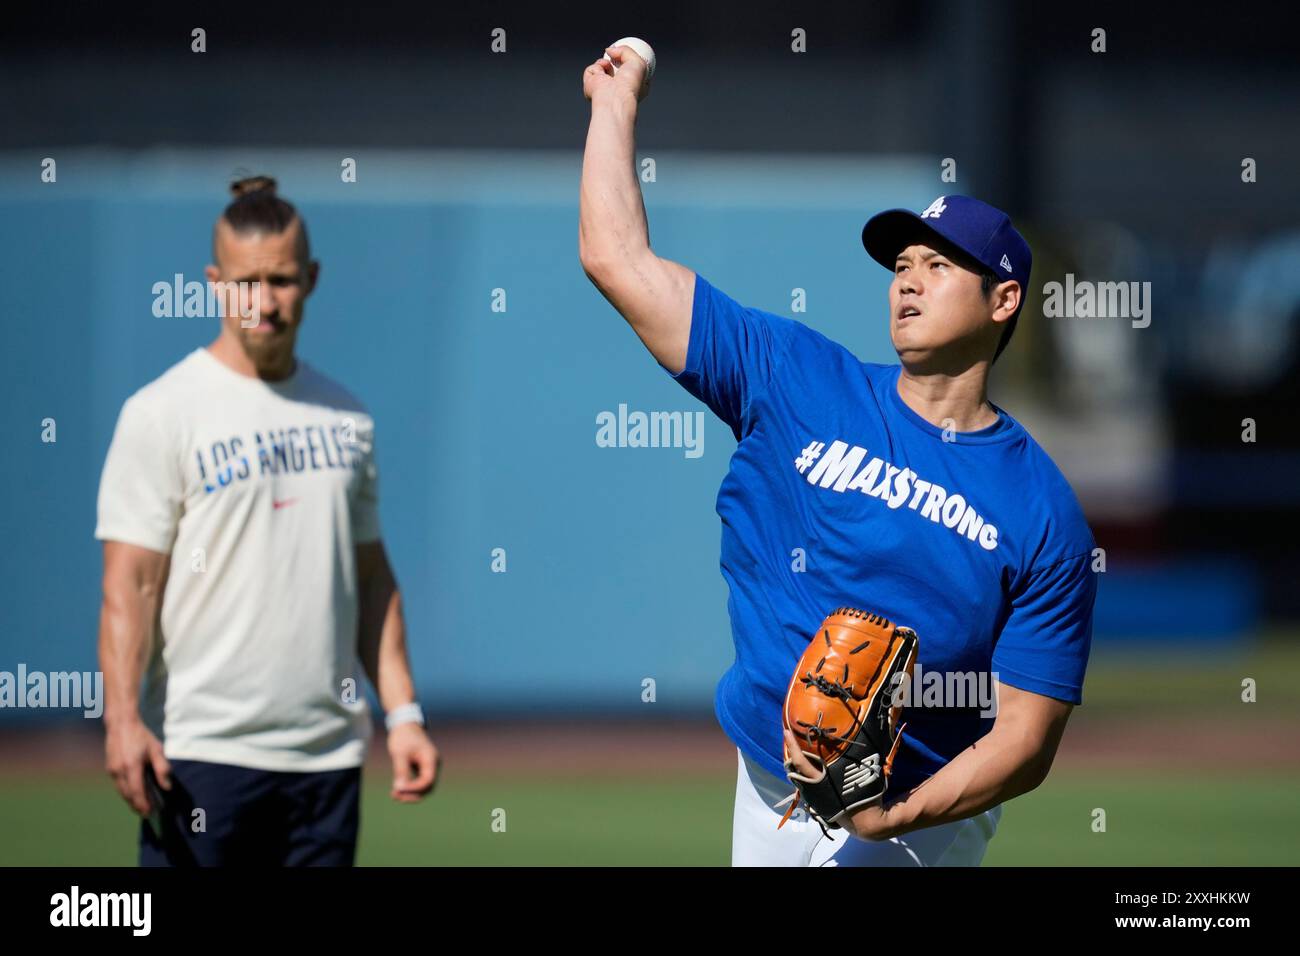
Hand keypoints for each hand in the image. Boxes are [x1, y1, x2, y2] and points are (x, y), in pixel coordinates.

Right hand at [105, 716, 170, 816]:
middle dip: (137, 806)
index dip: (143, 804)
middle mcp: (119, 770)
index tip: (149, 813)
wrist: (121, 724)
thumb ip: (162, 769)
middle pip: (128, 795)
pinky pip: (119, 784)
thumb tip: (166, 787)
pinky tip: (134, 794)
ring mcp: (112, 770)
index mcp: (131, 766)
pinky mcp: (109, 768)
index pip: (137, 791)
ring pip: (121, 791)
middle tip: (147, 814)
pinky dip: (126, 792)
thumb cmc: (141, 736)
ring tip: (142, 807)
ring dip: (131, 800)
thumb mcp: (157, 750)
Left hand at [387, 722, 438, 802]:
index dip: (415, 788)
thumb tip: (399, 788)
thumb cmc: (403, 737)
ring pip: (423, 787)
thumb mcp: (400, 753)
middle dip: (412, 794)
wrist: (405, 725)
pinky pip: (418, 782)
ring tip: (394, 795)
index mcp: (431, 759)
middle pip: (428, 787)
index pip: (428, 780)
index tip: (399, 789)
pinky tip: (396, 790)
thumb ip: (401, 771)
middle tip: (396, 796)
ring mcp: (428, 767)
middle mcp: (433, 765)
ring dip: (410, 793)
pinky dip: (409, 787)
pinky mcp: (422, 768)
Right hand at [582, 46, 648, 103]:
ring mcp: (603, 88)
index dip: (627, 61)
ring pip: (601, 67)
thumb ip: (626, 51)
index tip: (627, 55)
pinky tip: (600, 74)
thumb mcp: (638, 62)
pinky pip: (590, 70)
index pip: (630, 72)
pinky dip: (595, 68)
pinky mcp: (590, 86)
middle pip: (614, 68)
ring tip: (607, 66)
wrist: (614, 97)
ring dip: (604, 63)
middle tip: (614, 56)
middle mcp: (617, 89)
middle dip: (613, 59)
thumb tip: (610, 50)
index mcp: (631, 87)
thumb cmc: (630, 85)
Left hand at [782, 728, 899, 841]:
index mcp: (824, 780)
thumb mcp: (873, 772)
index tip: (786, 731)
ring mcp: (813, 796)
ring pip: (797, 776)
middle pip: (793, 767)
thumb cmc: (869, 795)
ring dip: (794, 762)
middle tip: (788, 734)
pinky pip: (803, 783)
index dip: (792, 746)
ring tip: (794, 745)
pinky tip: (805, 763)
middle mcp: (814, 789)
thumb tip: (893, 720)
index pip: (801, 761)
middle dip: (789, 751)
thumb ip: (877, 750)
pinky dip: (801, 772)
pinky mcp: (815, 801)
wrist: (867, 823)